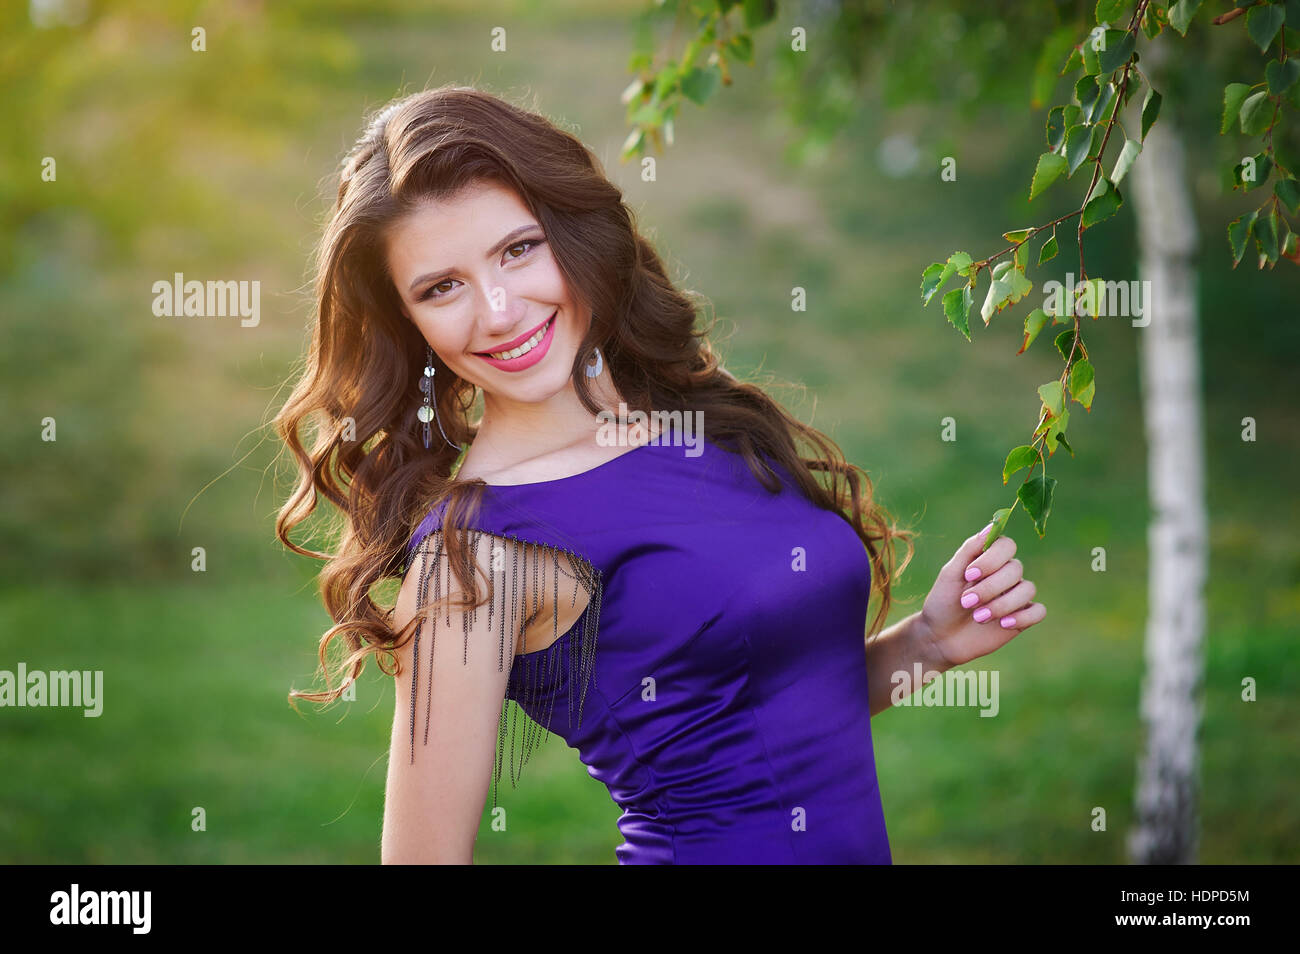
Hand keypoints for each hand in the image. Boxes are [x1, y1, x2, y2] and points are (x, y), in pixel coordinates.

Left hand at [918, 523, 1046, 668]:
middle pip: (1016, 569)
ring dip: (1001, 604)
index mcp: (989, 559)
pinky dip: (1023, 616)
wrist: (940, 637)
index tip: (969, 575)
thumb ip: (970, 550)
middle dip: (989, 588)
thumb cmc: (943, 602)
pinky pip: (1039, 611)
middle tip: (966, 602)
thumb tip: (992, 525)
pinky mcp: (1022, 618)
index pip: (1007, 545)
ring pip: (1028, 589)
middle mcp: (1006, 574)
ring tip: (978, 617)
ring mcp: (1016, 596)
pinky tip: (1003, 624)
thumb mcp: (950, 574)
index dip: (991, 559)